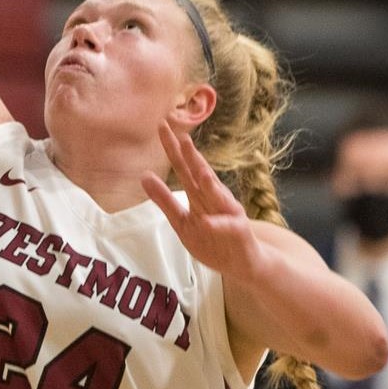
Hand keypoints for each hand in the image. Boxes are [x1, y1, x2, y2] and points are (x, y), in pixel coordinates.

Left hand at [142, 121, 266, 281]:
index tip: (162, 126)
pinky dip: (216, 223)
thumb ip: (164, 199)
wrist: (244, 262)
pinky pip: (225, 227)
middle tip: (181, 135)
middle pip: (200, 173)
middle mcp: (214, 197)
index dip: (173, 148)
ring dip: (208, 182)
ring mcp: (227, 212)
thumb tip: (143, 175)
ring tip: (198, 169)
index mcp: (198, 194)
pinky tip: (206, 221)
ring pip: (216, 196)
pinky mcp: (237, 230)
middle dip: (190, 155)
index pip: (183, 166)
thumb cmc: (213, 238)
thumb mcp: (181, 220)